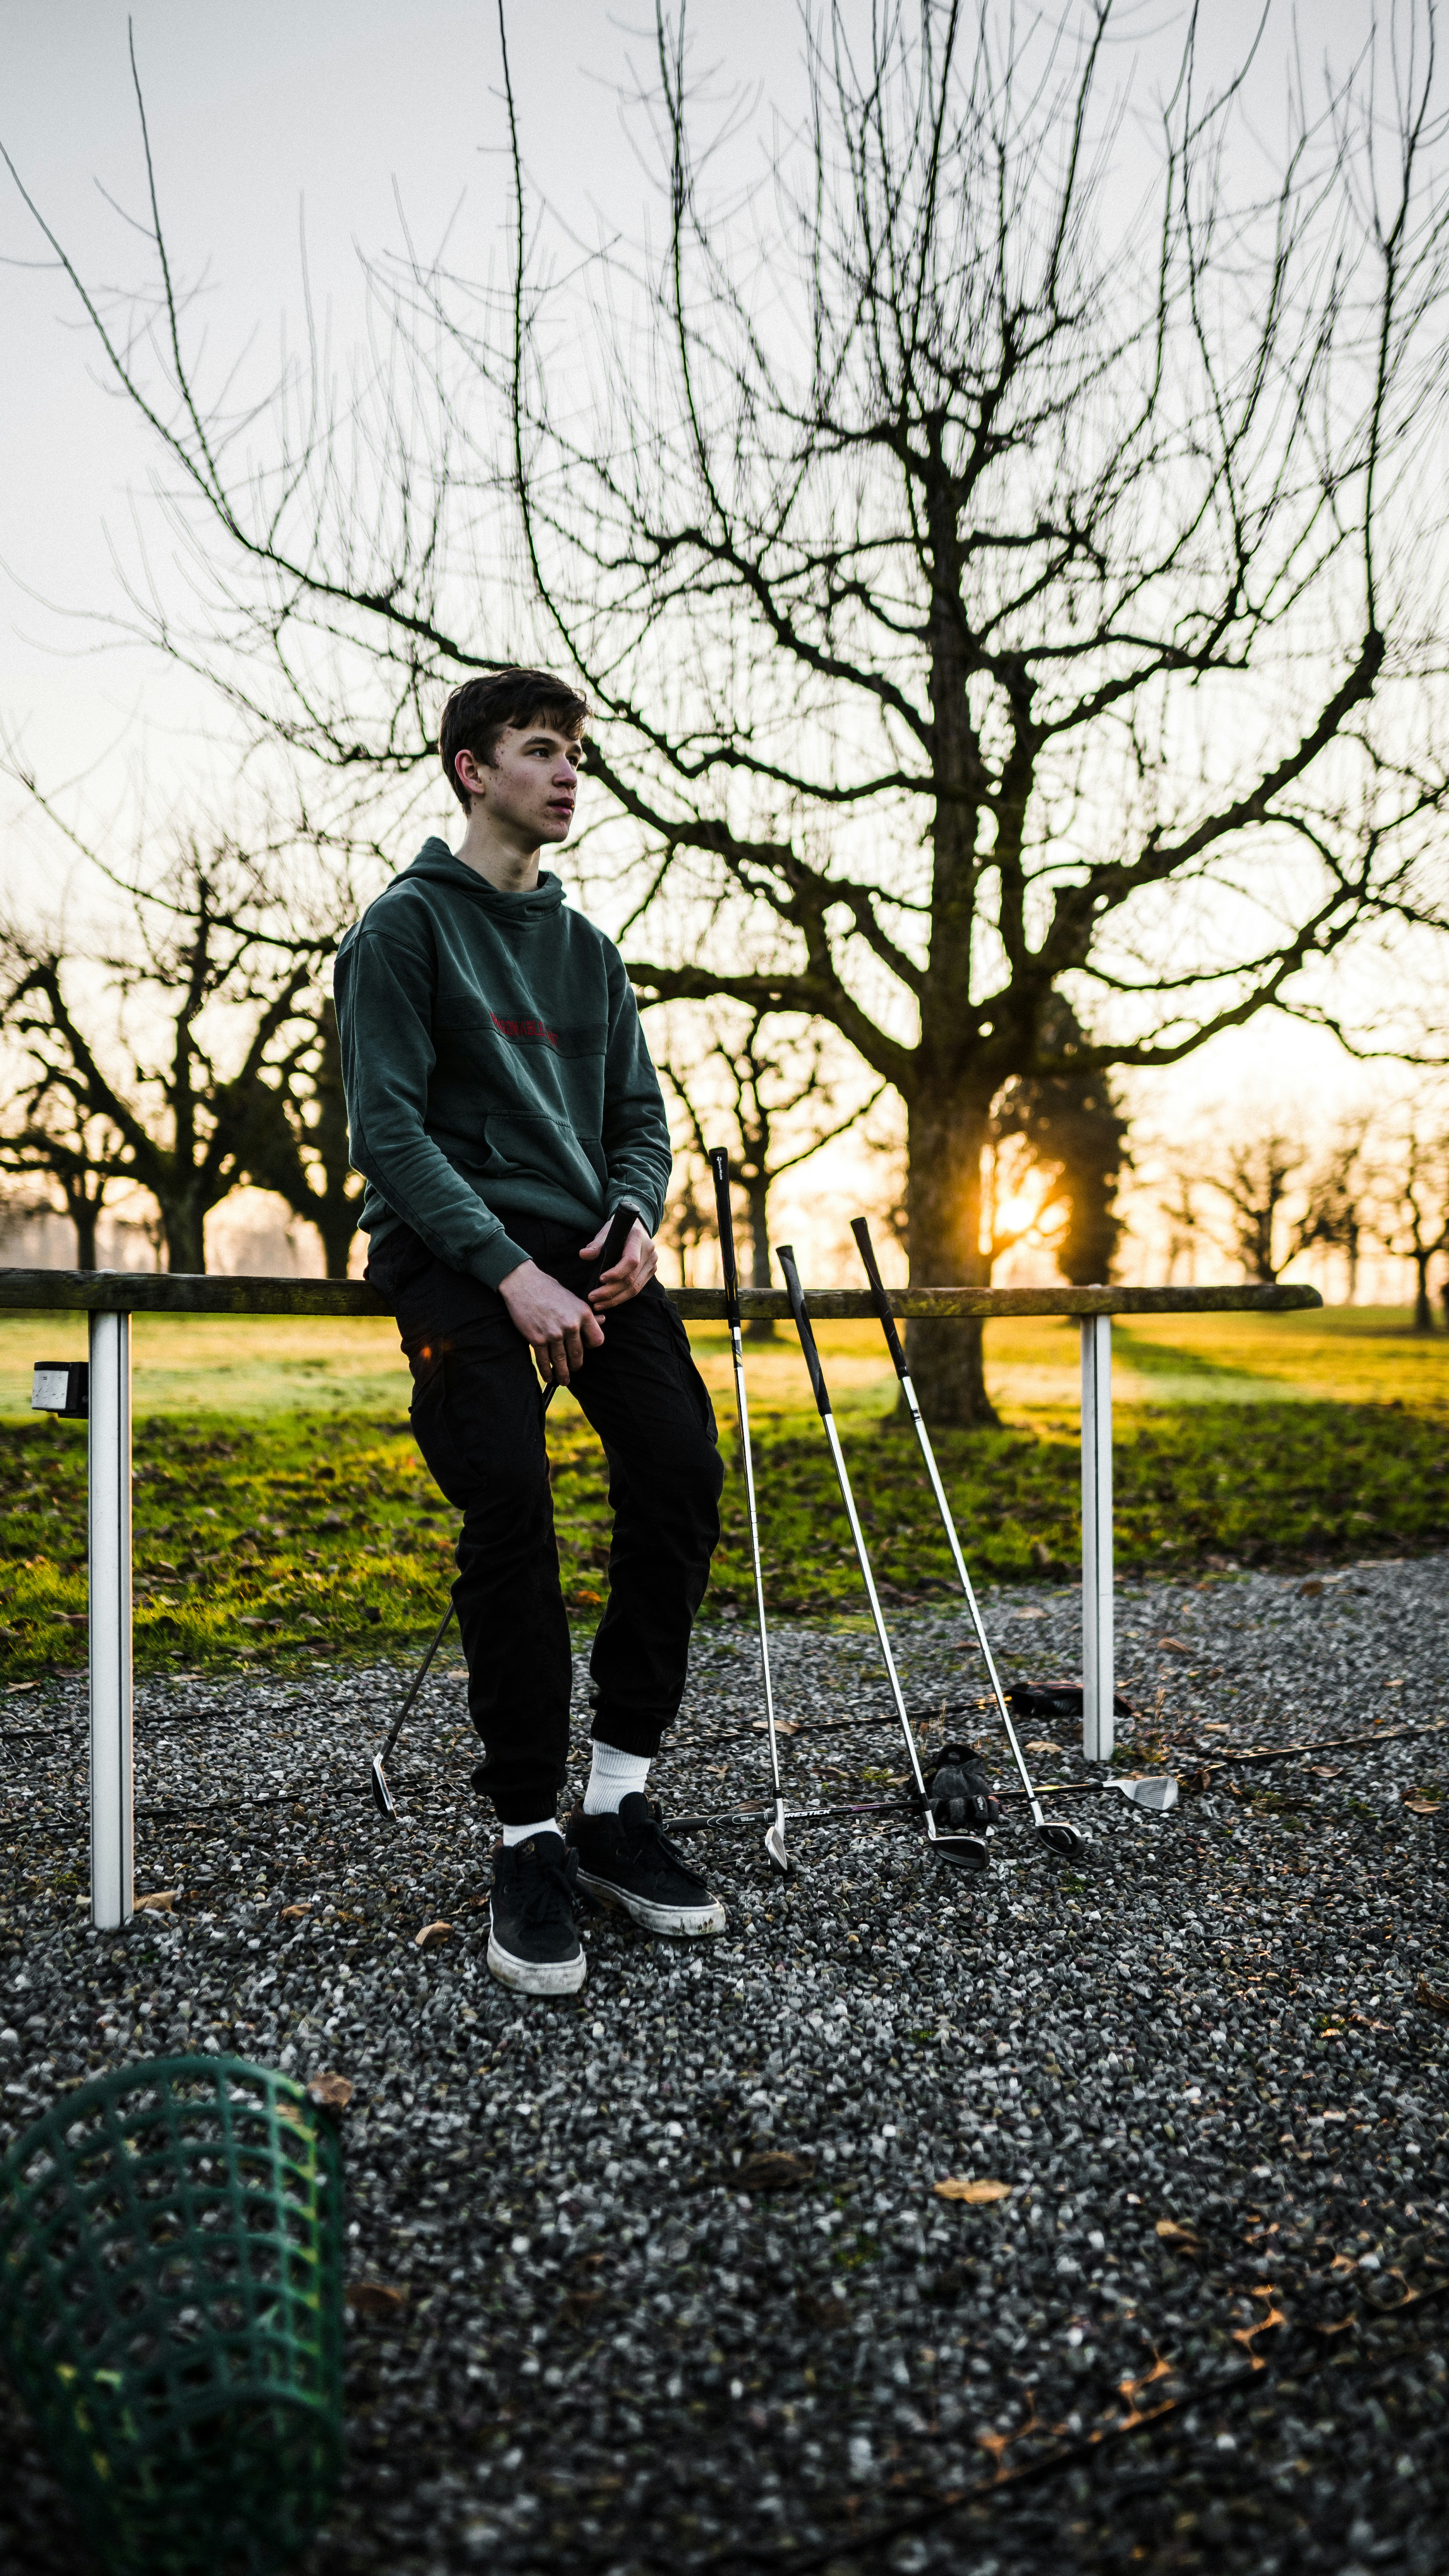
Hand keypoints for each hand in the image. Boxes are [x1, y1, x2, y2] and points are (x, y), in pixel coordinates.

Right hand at [498, 1258, 604, 1386]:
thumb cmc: (548, 1289)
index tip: (586, 1349)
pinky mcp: (537, 1339)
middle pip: (578, 1354)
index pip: (597, 1340)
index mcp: (583, 1313)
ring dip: (563, 1374)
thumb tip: (602, 1320)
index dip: (591, 1347)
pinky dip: (546, 1372)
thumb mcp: (572, 1298)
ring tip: (563, 1380)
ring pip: (561, 1361)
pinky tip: (548, 1376)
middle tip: (574, 1369)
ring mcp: (554, 1334)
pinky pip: (544, 1361)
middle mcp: (571, 1325)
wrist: (523, 1284)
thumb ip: (586, 1314)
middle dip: (576, 1365)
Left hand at [580, 1215, 657, 1310]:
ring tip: (598, 1304)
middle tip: (592, 1298)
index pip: (631, 1261)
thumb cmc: (617, 1231)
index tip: (600, 1279)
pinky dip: (621, 1297)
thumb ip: (595, 1245)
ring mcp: (652, 1264)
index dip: (616, 1273)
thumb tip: (583, 1254)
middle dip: (610, 1291)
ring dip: (615, 1299)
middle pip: (631, 1279)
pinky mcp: (650, 1272)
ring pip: (635, 1288)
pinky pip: (636, 1289)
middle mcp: (649, 1253)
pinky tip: (608, 1302)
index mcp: (638, 1239)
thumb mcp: (606, 1233)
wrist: (635, 1228)